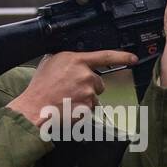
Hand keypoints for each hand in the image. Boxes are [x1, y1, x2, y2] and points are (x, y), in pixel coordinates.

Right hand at [7, 49, 138, 127]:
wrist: (34, 108)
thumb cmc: (39, 87)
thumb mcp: (50, 62)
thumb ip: (66, 58)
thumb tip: (73, 60)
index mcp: (77, 61)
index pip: (106, 56)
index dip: (122, 56)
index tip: (133, 58)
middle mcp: (85, 76)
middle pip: (99, 83)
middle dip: (89, 87)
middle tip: (71, 91)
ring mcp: (88, 93)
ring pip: (94, 98)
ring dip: (84, 100)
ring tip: (67, 100)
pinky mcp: (87, 109)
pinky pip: (89, 110)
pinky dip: (81, 111)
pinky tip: (68, 109)